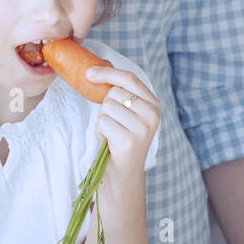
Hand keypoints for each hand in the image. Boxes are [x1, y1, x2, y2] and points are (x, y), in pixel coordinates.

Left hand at [85, 66, 160, 181]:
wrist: (125, 173)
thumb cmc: (122, 139)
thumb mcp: (128, 114)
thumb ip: (121, 94)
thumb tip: (96, 70)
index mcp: (154, 104)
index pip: (129, 79)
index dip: (108, 73)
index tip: (89, 73)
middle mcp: (152, 114)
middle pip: (114, 93)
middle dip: (106, 107)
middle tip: (115, 124)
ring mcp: (142, 128)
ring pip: (107, 107)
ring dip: (103, 121)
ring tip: (113, 134)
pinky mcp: (129, 140)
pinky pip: (103, 122)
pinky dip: (101, 131)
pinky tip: (110, 142)